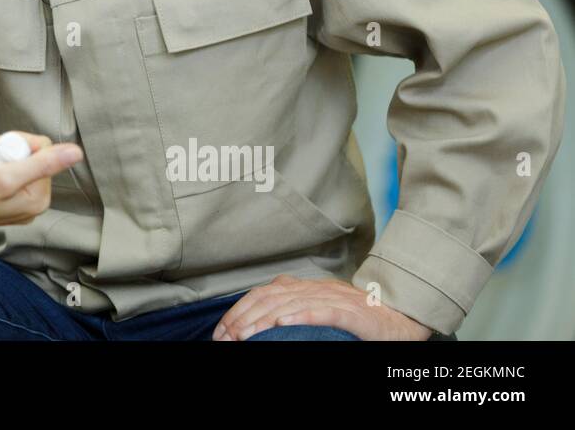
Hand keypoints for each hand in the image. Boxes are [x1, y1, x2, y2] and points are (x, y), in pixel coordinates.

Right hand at [0, 133, 83, 236]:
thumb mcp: (5, 176)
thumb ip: (42, 164)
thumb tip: (76, 152)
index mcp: (38, 198)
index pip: (41, 148)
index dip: (17, 142)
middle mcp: (29, 201)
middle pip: (27, 152)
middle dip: (4, 149)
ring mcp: (12, 200)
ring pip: (11, 157)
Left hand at [212, 274, 434, 340]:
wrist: (404, 318)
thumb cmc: (361, 319)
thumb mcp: (320, 309)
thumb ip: (294, 309)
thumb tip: (262, 323)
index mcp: (306, 287)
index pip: (263, 294)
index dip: (239, 310)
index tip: (221, 331)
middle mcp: (317, 288)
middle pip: (270, 298)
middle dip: (243, 318)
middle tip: (226, 337)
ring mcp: (335, 298)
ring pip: (291, 304)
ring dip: (264, 319)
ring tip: (244, 334)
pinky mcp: (354, 313)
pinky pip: (325, 311)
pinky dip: (302, 315)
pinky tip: (283, 323)